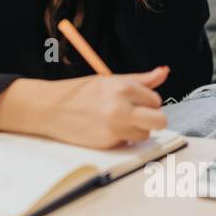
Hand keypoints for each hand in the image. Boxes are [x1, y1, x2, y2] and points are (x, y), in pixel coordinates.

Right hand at [38, 66, 170, 147]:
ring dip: (136, 130)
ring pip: (145, 134)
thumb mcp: (109, 81)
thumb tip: (164, 72)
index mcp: (123, 88)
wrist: (50, 109)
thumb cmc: (80, 93)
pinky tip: (106, 129)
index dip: (147, 102)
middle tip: (139, 116)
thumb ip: (140, 79)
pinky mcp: (107, 143)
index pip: (155, 100)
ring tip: (118, 121)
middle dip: (153, 119)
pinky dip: (121, 138)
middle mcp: (121, 107)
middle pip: (160, 120)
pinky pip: (127, 143)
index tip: (134, 101)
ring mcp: (114, 127)